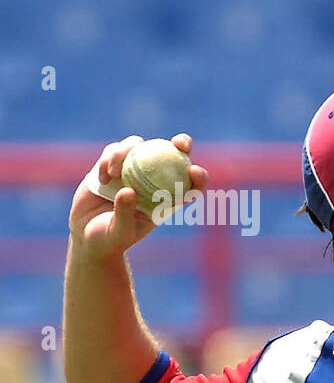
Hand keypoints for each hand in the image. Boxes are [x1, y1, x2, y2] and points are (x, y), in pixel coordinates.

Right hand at [67, 133, 208, 259]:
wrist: (86, 235)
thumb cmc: (110, 240)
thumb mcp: (119, 232)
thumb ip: (124, 213)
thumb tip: (128, 190)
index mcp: (165, 199)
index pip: (190, 185)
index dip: (198, 176)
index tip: (194, 171)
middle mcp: (152, 180)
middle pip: (173, 154)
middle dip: (182, 143)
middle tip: (180, 144)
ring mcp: (132, 169)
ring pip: (139, 146)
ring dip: (129, 151)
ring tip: (114, 173)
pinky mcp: (111, 164)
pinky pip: (113, 152)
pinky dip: (108, 159)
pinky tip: (103, 177)